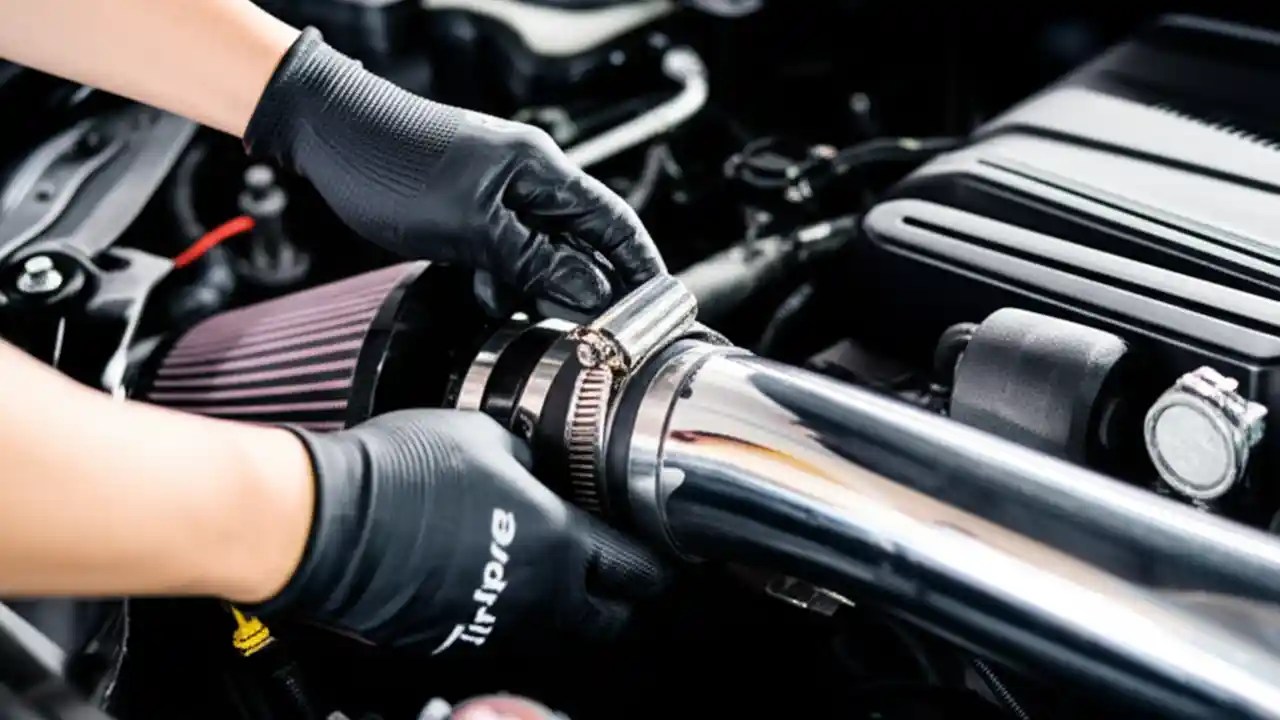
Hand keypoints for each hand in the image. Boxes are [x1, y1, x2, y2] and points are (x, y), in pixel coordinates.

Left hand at [243, 27, 666, 313]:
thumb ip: (536, 263)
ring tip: (545, 325)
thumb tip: (591, 293)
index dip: (642, 267)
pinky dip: (505, 279)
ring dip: (544, 288)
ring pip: (543, 251)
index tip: (659, 307)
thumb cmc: (393, 165)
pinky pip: (506, 251)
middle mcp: (528, 180)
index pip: (615, 223)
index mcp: (542, 172)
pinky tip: (493, 300)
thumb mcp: (472, 228)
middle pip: (582, 241)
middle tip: (600, 333)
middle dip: (593, 288)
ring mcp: (498, 194)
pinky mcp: (469, 208)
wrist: (327, 136)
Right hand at [252, 410, 667, 655]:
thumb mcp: (485, 436)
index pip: (636, 572)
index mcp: (560, 545)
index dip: (656, 567)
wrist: (328, 524)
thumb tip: (536, 463)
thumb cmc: (402, 474)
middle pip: (609, 623)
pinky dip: (510, 617)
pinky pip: (501, 635)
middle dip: (624, 605)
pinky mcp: (452, 642)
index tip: (660, 561)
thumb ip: (529, 456)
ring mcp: (493, 627)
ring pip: (555, 634)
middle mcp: (536, 598)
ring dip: (566, 613)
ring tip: (556, 579)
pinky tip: (493, 584)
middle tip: (620, 580)